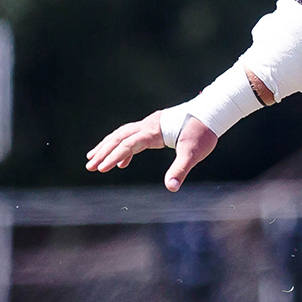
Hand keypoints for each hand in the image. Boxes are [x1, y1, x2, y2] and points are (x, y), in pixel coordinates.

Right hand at [83, 111, 218, 191]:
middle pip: (119, 138)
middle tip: (89, 166)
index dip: (113, 157)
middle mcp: (147, 125)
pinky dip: (123, 148)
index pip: (128, 145)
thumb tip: (171, 188)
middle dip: (103, 152)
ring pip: (122, 135)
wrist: (212, 113)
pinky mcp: (154, 127)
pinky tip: (121, 163)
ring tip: (93, 159)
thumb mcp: (193, 153)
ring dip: (108, 147)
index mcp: (153, 132)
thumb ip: (180, 170)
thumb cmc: (203, 133)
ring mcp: (149, 124)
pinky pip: (132, 136)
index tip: (101, 168)